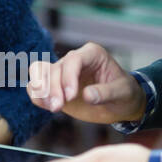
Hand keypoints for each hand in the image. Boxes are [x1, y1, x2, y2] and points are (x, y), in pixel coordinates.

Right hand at [27, 42, 144, 124]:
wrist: (120, 104)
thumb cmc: (124, 94)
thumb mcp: (122, 93)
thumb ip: (106, 93)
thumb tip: (86, 95)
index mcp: (92, 54)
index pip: (73, 60)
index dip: (68, 77)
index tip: (70, 97)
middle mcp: (74, 60)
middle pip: (54, 68)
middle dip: (53, 88)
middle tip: (59, 108)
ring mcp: (62, 72)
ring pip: (39, 71)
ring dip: (41, 90)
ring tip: (53, 107)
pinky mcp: (54, 86)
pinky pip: (36, 85)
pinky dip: (37, 95)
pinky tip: (47, 107)